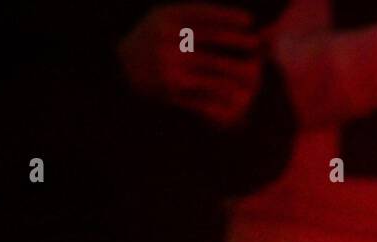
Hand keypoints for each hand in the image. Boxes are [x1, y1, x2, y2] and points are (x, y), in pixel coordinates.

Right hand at [117, 4, 262, 127]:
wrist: (119, 68)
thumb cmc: (151, 39)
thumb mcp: (163, 19)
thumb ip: (191, 17)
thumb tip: (230, 16)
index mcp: (165, 16)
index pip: (202, 14)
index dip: (227, 17)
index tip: (249, 20)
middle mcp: (165, 37)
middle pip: (210, 38)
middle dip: (236, 41)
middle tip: (257, 43)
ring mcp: (167, 62)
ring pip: (211, 65)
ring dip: (235, 68)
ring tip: (254, 71)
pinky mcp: (170, 85)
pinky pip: (202, 87)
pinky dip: (222, 90)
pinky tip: (238, 93)